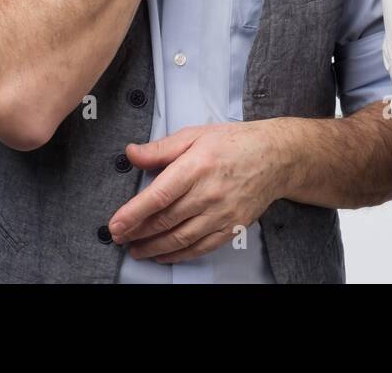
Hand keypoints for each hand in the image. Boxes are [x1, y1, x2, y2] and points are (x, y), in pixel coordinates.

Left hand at [107, 120, 293, 263]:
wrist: (276, 157)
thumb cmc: (234, 144)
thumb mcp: (195, 136)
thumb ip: (161, 148)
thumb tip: (132, 154)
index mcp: (197, 166)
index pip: (159, 195)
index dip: (134, 213)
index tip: (116, 224)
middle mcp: (209, 193)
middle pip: (166, 220)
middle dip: (137, 232)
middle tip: (119, 237)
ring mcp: (222, 213)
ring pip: (180, 238)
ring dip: (154, 248)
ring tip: (136, 249)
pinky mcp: (233, 227)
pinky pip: (201, 247)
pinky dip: (179, 255)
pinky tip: (163, 255)